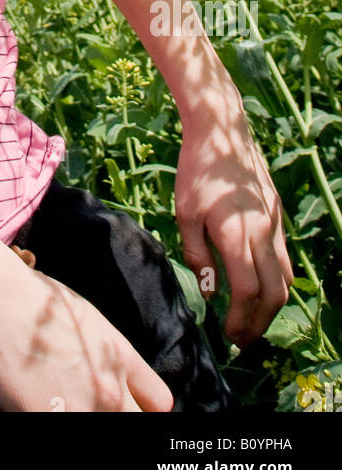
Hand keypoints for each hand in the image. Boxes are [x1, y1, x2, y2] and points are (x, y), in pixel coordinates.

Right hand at [0, 262, 173, 411]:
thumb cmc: (34, 301)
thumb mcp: (88, 320)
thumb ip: (107, 355)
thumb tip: (108, 373)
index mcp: (122, 359)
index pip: (159, 403)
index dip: (141, 406)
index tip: (127, 404)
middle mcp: (111, 390)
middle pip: (136, 423)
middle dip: (119, 416)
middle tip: (91, 406)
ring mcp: (83, 410)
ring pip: (105, 430)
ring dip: (85, 416)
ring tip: (60, 405)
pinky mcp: (51, 420)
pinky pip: (63, 428)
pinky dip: (51, 417)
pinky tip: (37, 406)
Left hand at [175, 108, 292, 347]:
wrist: (222, 131)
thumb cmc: (196, 171)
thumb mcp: (185, 213)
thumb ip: (197, 255)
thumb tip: (211, 292)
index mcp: (237, 234)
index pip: (247, 292)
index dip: (240, 319)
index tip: (228, 334)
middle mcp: (262, 232)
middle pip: (274, 293)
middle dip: (260, 322)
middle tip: (243, 338)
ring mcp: (274, 223)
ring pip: (285, 277)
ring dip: (271, 304)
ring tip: (253, 318)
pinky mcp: (277, 213)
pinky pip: (284, 256)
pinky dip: (276, 279)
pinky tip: (260, 284)